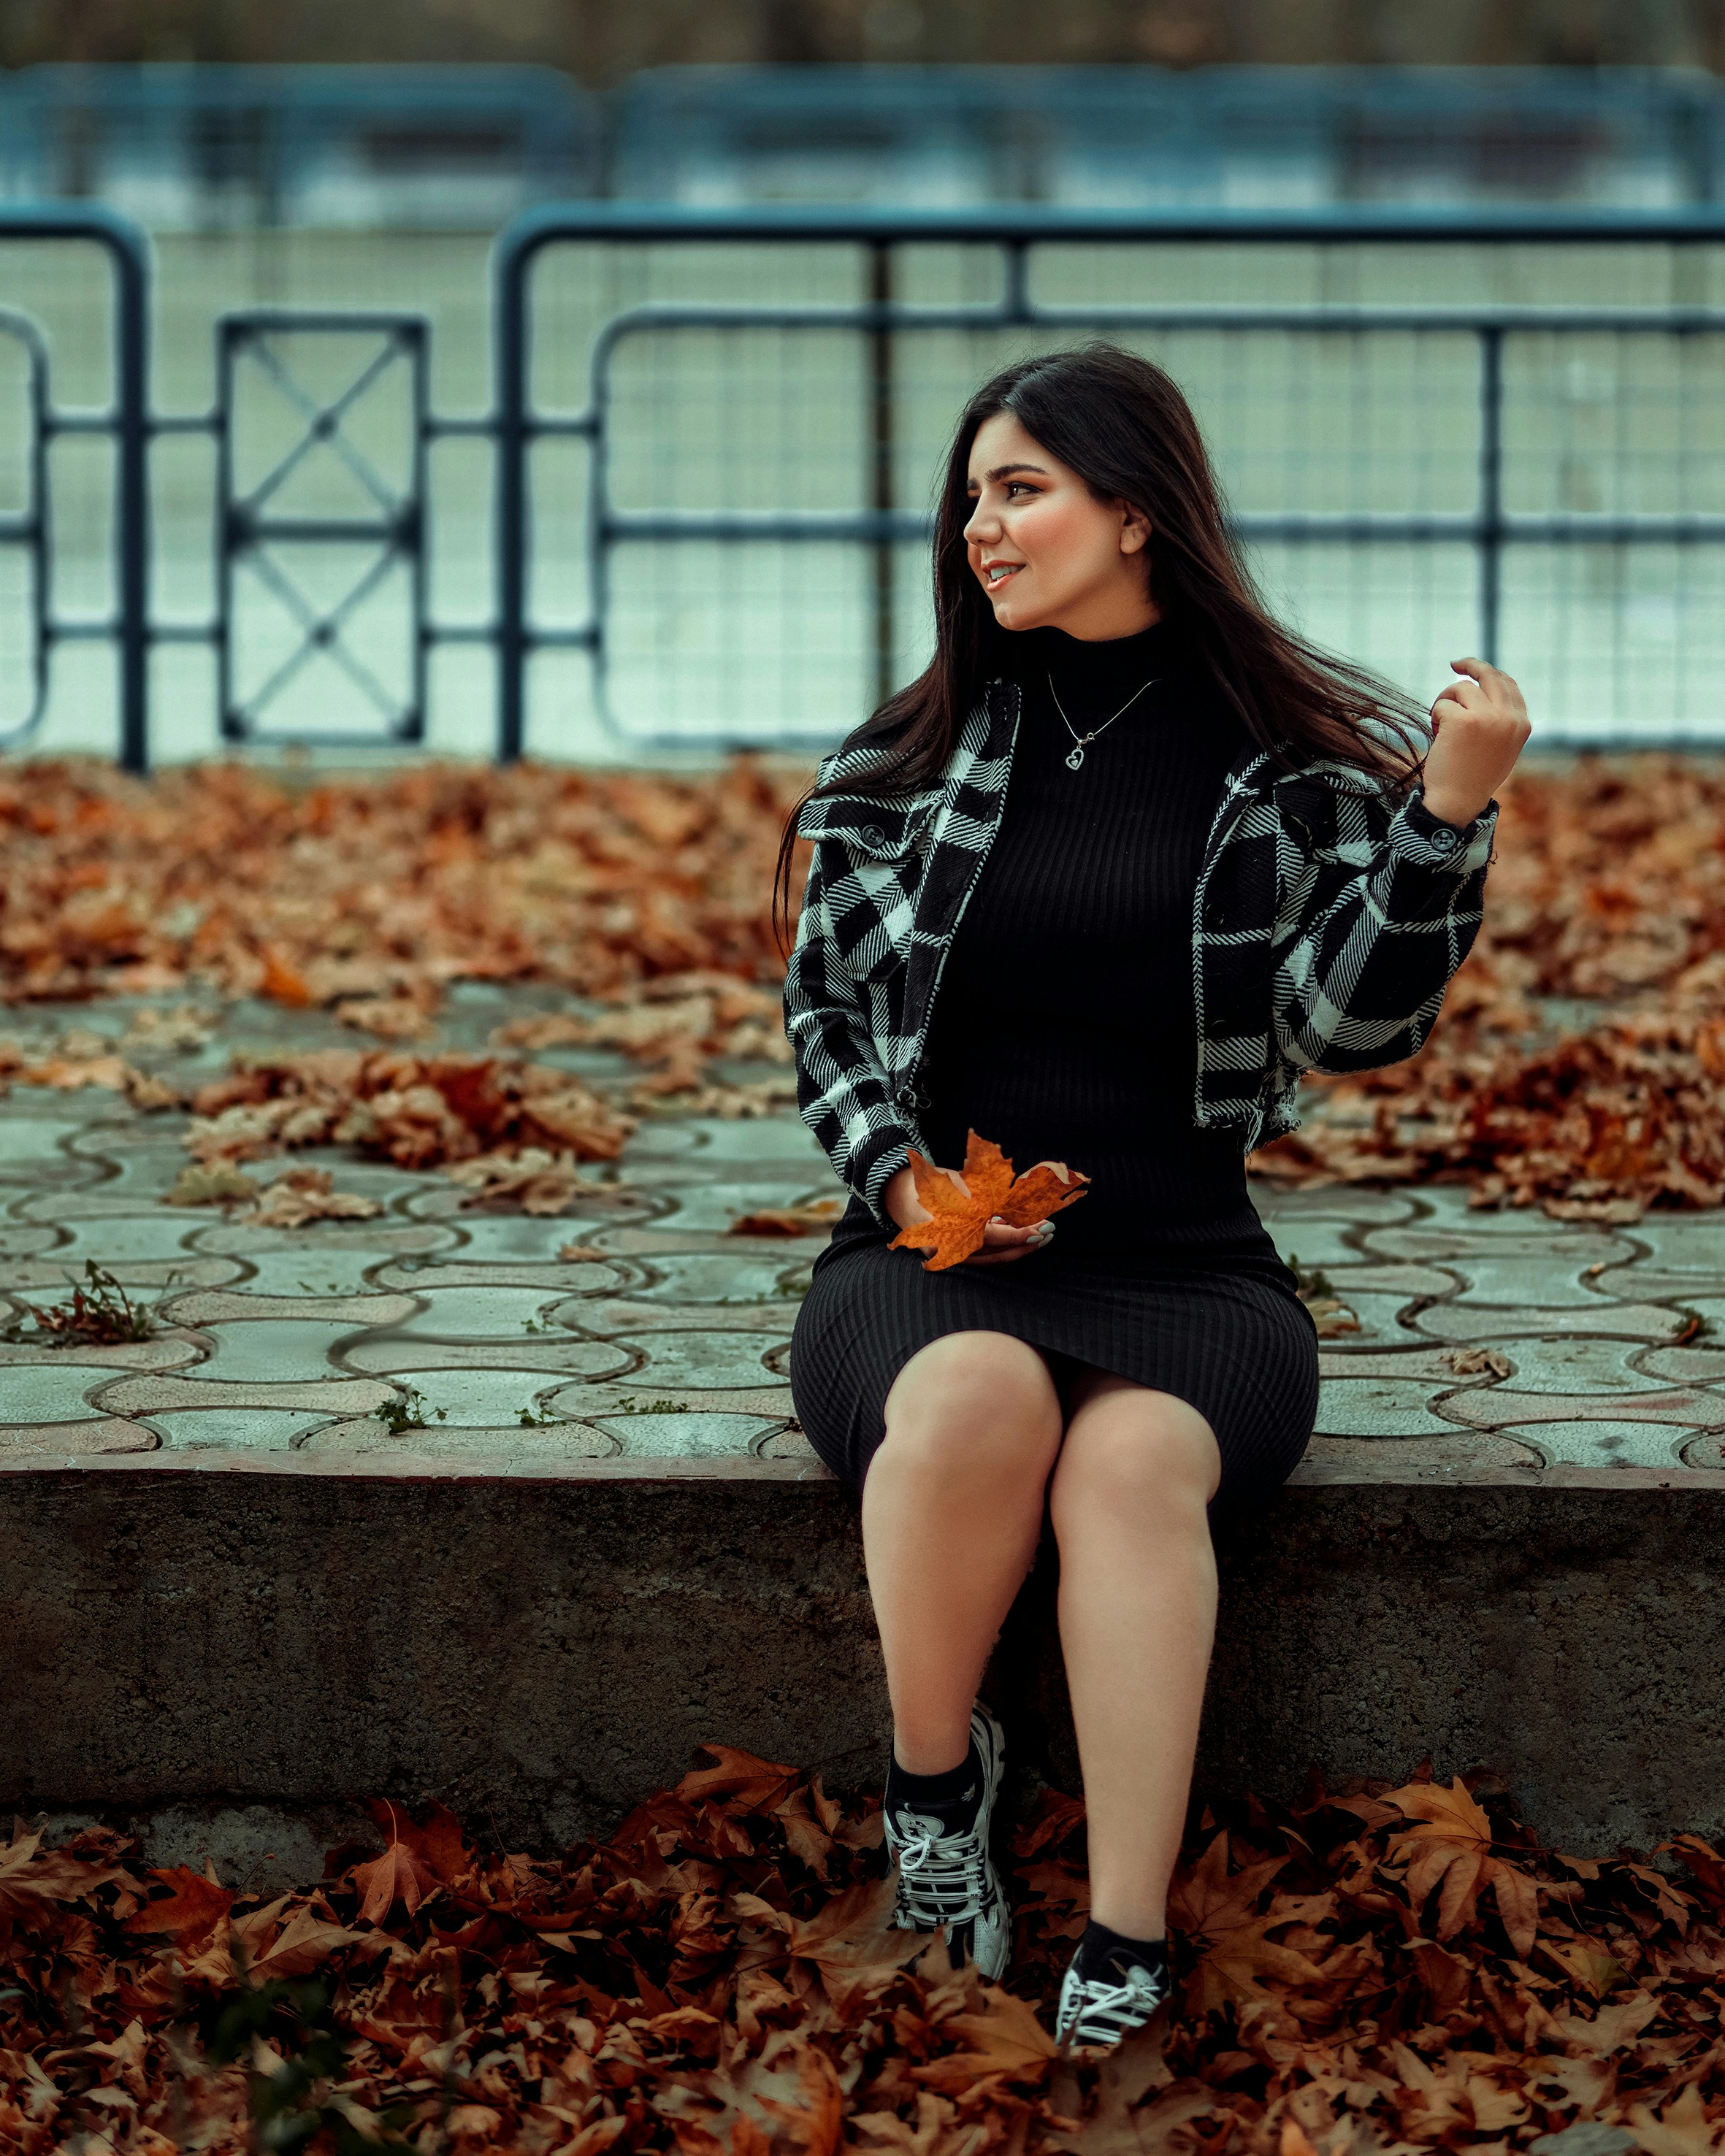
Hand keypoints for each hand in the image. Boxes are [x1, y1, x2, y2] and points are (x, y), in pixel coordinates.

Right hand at [883, 1160, 1060, 1266]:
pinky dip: (1003, 1250)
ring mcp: (947, 1255)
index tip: (1041, 1228)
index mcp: (945, 1227)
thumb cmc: (930, 1181)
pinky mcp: (951, 1255)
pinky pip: (982, 1257)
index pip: (989, 1236)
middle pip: (993, 1254)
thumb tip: (1022, 1205)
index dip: (1017, 1234)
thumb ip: (987, 1197)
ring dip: (1017, 1249)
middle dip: (1023, 1245)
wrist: (898, 1191)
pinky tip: (1021, 1240)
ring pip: (990, 1259)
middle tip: (1048, 1233)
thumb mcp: (960, 1182)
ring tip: (1041, 1237)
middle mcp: (945, 1248)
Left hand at [1421, 658, 1530, 828]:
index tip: (1472, 669)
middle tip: (1454, 663)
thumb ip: (1500, 722)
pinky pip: (1442, 704)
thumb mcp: (1499, 748)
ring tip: (1441, 727)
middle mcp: (1509, 718)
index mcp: (1522, 724)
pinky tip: (1438, 737)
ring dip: (1445, 703)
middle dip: (1471, 664)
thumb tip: (1484, 692)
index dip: (1489, 674)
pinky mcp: (1464, 721)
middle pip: (1490, 675)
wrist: (1457, 802)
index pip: (1508, 685)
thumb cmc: (1472, 778)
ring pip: (1461, 689)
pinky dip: (1435, 717)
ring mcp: (1488, 718)